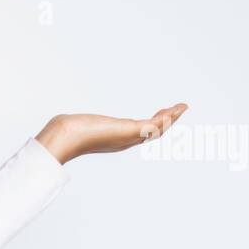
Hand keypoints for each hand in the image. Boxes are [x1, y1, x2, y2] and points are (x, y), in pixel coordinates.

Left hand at [36, 102, 187, 163]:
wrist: (66, 137)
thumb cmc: (67, 133)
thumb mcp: (79, 127)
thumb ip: (79, 126)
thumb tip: (67, 123)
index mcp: (116, 139)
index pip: (139, 133)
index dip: (152, 125)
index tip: (160, 114)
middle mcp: (125, 141)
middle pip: (152, 133)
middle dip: (167, 122)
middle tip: (178, 110)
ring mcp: (129, 138)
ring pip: (157, 129)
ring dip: (171, 118)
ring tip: (182, 107)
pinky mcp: (131, 131)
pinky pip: (155, 125)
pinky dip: (168, 117)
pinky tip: (176, 108)